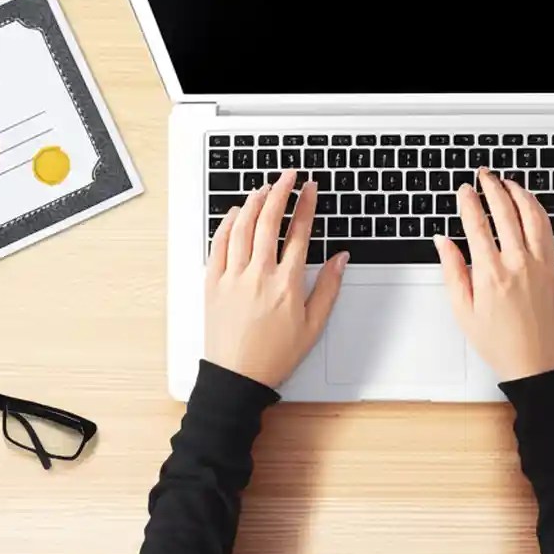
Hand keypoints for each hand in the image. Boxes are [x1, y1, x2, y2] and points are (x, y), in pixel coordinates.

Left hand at [205, 170, 349, 387]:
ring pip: (242, 227)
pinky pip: (218, 244)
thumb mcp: (313, 325)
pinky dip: (227, 224)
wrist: (237, 377)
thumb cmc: (275, 355)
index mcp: (286, 285)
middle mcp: (258, 275)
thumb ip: (328, 287)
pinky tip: (235, 213)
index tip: (310, 189)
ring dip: (253, 202)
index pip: (299, 233)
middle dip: (280, 191)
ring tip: (264, 188)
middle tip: (288, 176)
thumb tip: (340, 259)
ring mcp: (233, 277)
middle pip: (269, 221)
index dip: (306, 206)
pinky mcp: (212, 283)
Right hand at [434, 168, 553, 381]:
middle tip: (483, 175)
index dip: (468, 201)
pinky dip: (537, 209)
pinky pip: (546, 228)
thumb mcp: (463, 310)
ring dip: (517, 192)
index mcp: (490, 275)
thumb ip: (452, 270)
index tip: (463, 190)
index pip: (476, 225)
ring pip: (530, 214)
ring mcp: (539, 263)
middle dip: (491, 187)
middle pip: (504, 211)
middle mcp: (517, 264)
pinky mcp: (552, 267)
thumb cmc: (499, 343)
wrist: (535, 363)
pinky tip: (528, 202)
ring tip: (506, 181)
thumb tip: (443, 241)